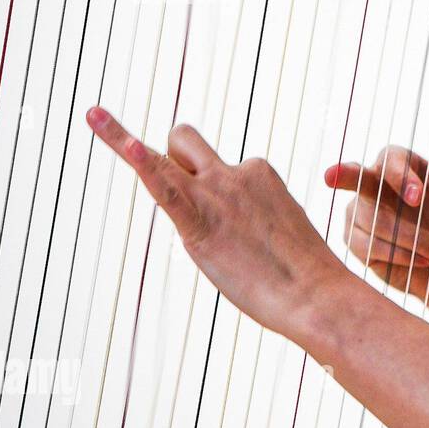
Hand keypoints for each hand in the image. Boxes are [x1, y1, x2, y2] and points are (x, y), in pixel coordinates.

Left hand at [84, 105, 348, 340]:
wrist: (314, 293)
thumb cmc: (303, 275)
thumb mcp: (280, 232)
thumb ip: (254, 220)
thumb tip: (240, 232)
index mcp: (259, 173)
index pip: (217, 167)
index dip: (210, 192)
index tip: (227, 225)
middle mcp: (235, 174)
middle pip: (185, 142)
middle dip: (172, 158)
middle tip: (175, 198)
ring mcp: (216, 193)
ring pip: (163, 156)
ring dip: (131, 149)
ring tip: (113, 142)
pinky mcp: (197, 221)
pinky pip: (160, 185)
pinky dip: (134, 157)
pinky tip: (116, 134)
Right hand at [323, 104, 428, 334]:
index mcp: (403, 165)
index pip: (391, 159)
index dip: (401, 176)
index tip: (418, 197)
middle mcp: (376, 184)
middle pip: (356, 177)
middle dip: (344, 175)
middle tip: (329, 175)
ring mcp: (362, 212)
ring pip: (371, 221)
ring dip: (410, 240)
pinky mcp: (356, 240)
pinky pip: (366, 245)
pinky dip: (398, 255)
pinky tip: (422, 262)